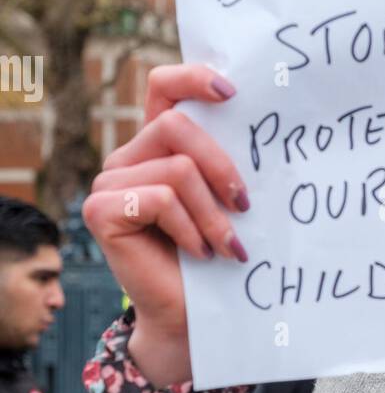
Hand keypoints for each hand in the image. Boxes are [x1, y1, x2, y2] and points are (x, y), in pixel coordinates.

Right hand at [82, 64, 248, 384]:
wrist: (192, 316)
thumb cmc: (217, 256)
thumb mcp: (227, 199)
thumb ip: (230, 162)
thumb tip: (275, 124)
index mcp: (158, 144)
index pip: (165, 86)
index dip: (194, 76)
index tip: (233, 93)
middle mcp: (128, 156)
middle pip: (178, 125)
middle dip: (222, 165)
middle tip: (245, 206)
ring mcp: (110, 183)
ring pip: (176, 167)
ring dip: (212, 212)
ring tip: (227, 246)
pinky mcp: (102, 211)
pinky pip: (160, 198)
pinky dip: (190, 228)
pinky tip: (199, 254)